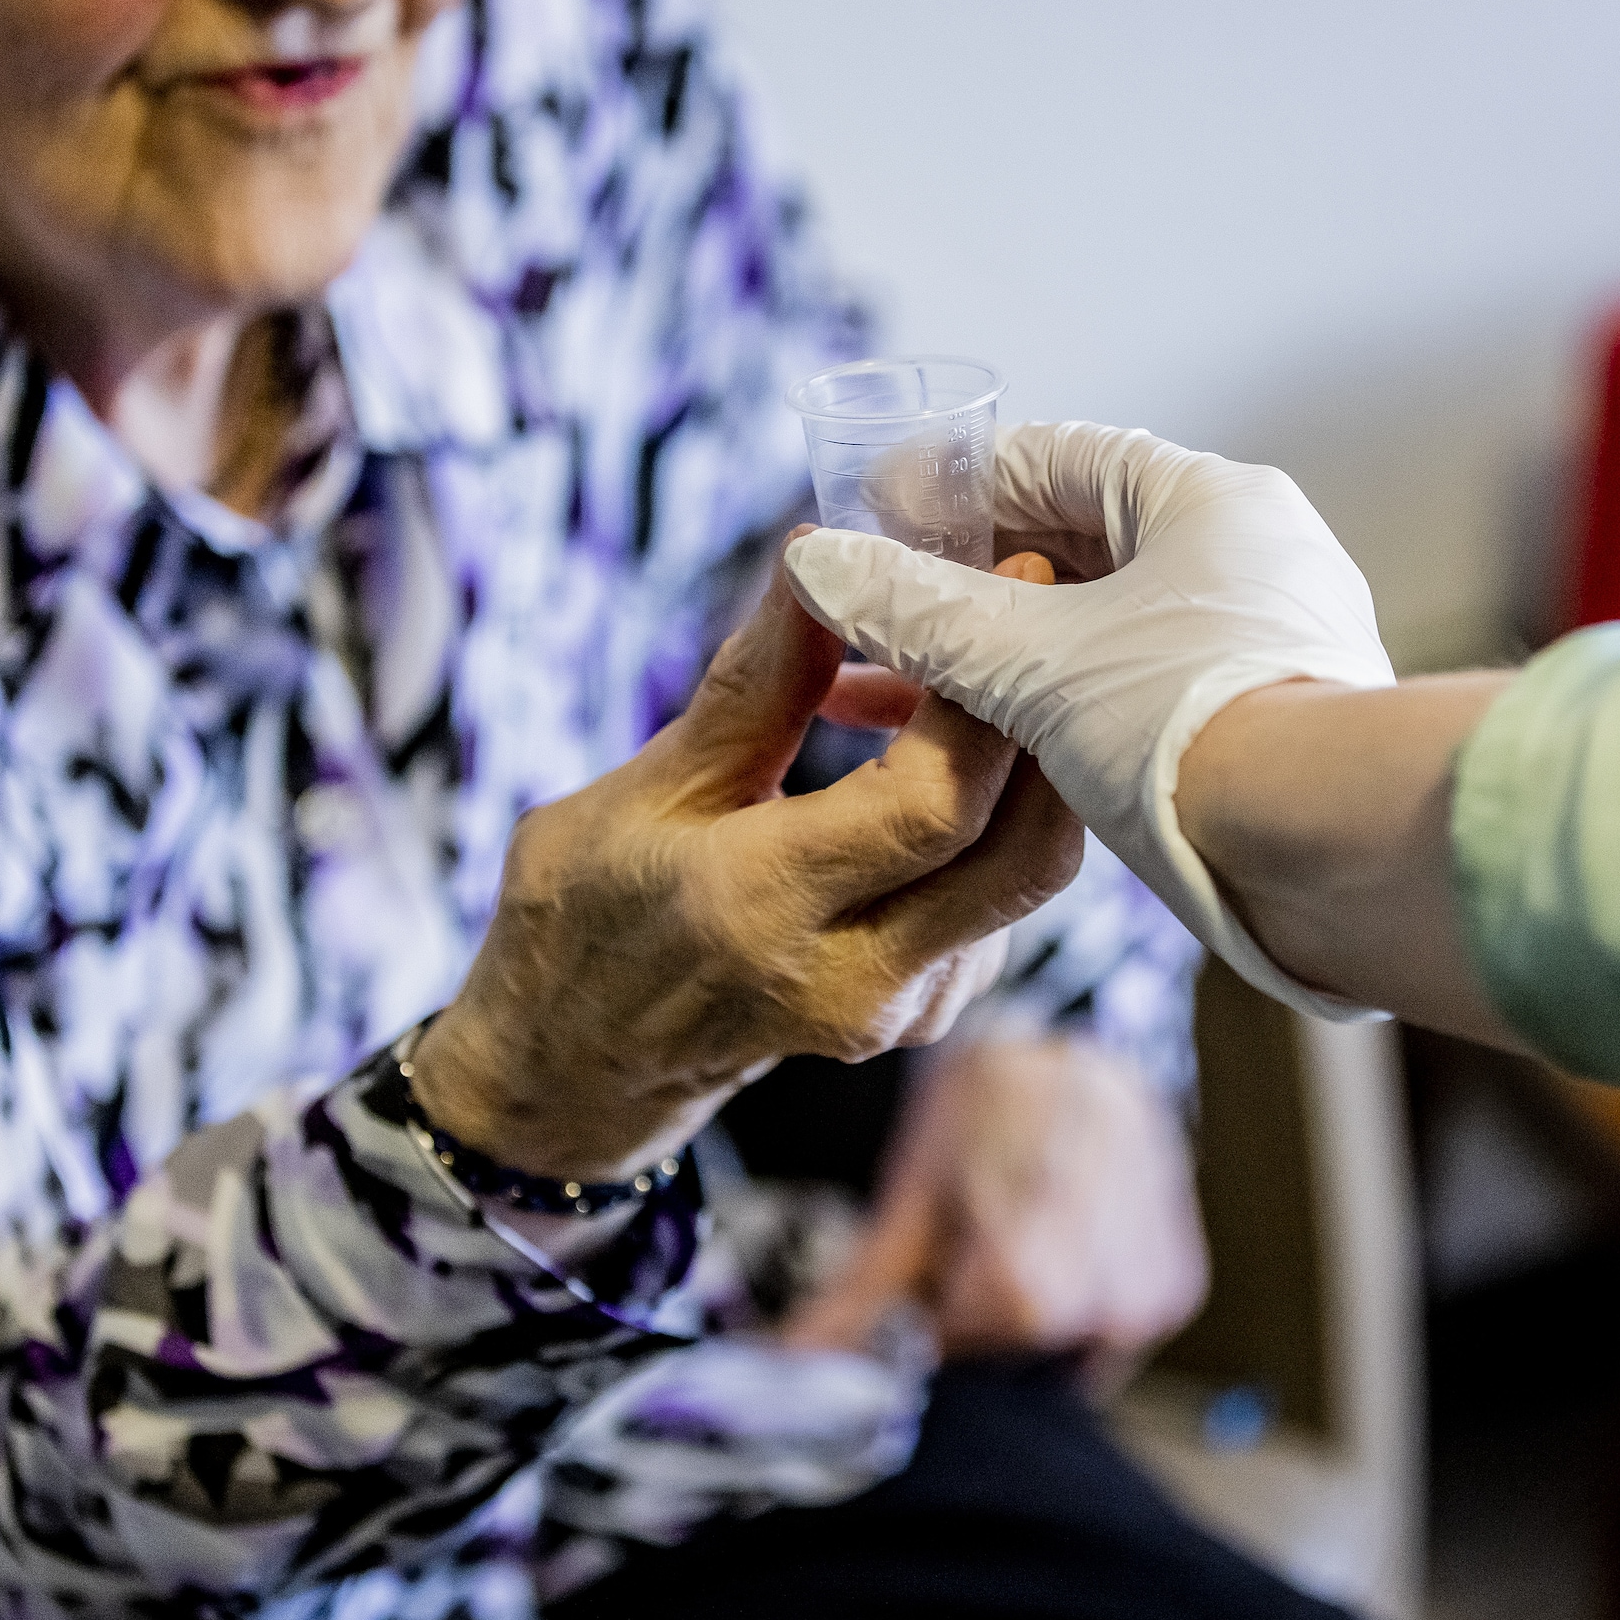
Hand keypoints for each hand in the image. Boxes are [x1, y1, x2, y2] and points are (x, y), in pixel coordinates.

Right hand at [409, 546, 1084, 1183]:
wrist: (578, 1066)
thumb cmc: (586, 915)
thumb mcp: (643, 789)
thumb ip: (755, 687)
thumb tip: (820, 553)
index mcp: (760, 909)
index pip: (931, 806)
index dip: (986, 693)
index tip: (1003, 580)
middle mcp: (850, 980)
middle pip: (1020, 849)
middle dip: (1041, 721)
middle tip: (1028, 609)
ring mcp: (897, 1012)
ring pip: (1024, 872)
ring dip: (1018, 761)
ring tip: (959, 665)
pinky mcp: (924, 1012)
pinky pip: (999, 898)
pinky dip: (991, 812)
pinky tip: (933, 748)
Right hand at [784, 422, 1393, 1016]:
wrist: (1334, 853)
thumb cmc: (1193, 730)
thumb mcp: (1029, 662)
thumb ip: (919, 611)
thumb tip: (820, 564)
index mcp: (1209, 499)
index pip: (1056, 456)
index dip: (952, 483)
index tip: (875, 515)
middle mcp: (1250, 555)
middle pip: (1076, 543)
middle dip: (964, 582)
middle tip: (877, 613)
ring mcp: (1263, 641)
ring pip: (1101, 625)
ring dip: (1000, 653)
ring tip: (898, 693)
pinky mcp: (1265, 722)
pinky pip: (1136, 688)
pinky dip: (1057, 704)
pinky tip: (985, 749)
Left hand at [784, 1040, 1207, 1394]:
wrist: (1085, 1035)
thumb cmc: (986, 1106)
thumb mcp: (912, 1196)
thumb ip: (856, 1296)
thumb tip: (786, 1363)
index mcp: (1030, 1285)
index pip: (963, 1354)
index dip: (938, 1314)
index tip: (934, 1266)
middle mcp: (1107, 1303)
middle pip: (1017, 1354)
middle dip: (985, 1316)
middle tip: (980, 1238)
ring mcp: (1154, 1295)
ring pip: (1069, 1349)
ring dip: (1035, 1308)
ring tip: (1026, 1224)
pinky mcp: (1181, 1284)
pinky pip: (1117, 1326)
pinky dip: (1084, 1295)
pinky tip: (1070, 1230)